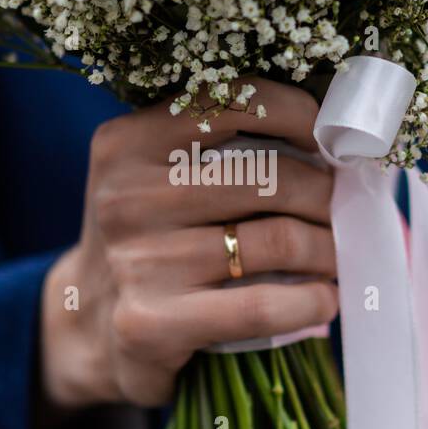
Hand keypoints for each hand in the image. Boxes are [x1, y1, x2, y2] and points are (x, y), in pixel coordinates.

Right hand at [40, 80, 337, 408]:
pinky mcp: (152, 323)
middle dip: (325, 195)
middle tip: (341, 212)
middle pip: (271, 178)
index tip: (328, 142)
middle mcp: (126, 197)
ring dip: (327, 251)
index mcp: (127, 143)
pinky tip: (323, 300)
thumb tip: (330, 133)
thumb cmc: (149, 241)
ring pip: (277, 241)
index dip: (301, 115)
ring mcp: (138, 261)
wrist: (86, 327)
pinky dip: (310, 301)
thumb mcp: (156, 176)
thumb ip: (218, 148)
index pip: (235, 101)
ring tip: (336, 256)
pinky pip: (260, 305)